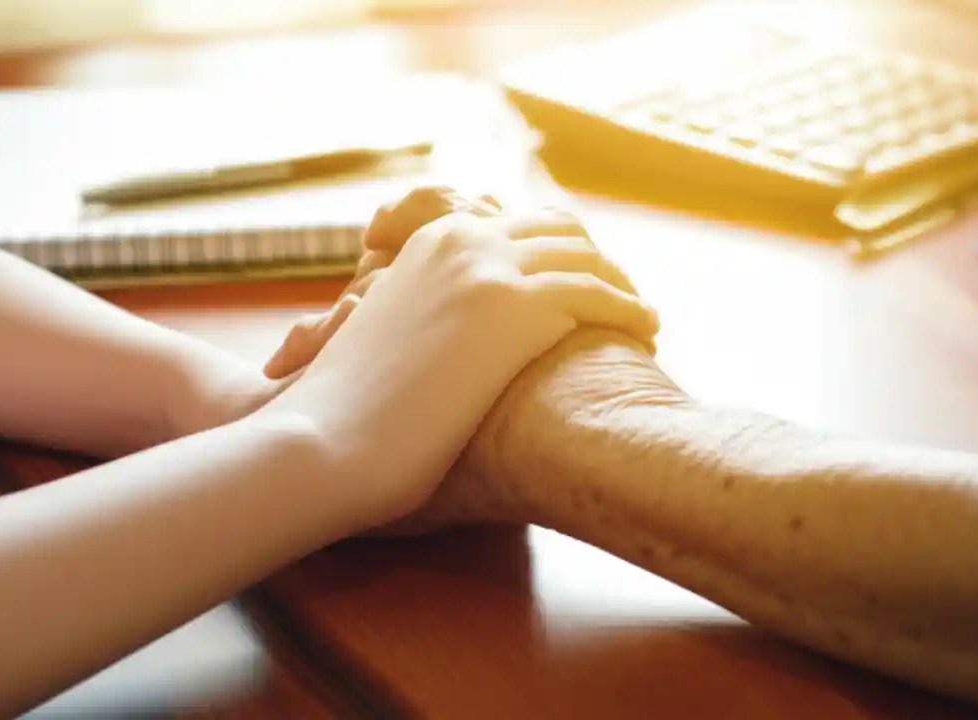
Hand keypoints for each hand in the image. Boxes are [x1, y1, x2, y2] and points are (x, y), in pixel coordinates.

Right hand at [263, 187, 659, 527]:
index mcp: (429, 241)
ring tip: (643, 319)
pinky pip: (600, 294)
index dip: (560, 251)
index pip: (517, 224)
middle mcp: (462, 239)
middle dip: (596, 261)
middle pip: (560, 230)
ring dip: (622, 284)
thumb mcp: (387, 337)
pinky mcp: (517, 306)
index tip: (586, 283)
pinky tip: (647, 334)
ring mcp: (491, 268)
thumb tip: (445, 350)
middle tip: (622, 299)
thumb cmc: (351, 412)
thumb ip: (423, 320)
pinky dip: (630, 310)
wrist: (330, 439)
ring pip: (587, 257)